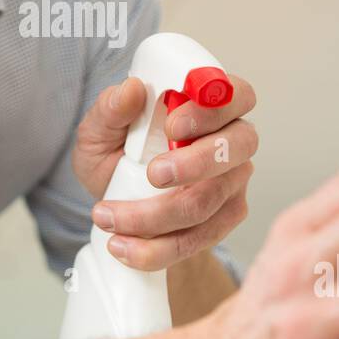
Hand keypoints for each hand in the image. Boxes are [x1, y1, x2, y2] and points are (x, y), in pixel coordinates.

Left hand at [71, 75, 257, 271]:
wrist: (117, 202)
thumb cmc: (114, 153)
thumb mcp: (100, 129)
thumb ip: (111, 108)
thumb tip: (132, 90)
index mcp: (210, 105)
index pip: (236, 94)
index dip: (212, 110)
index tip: (173, 125)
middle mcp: (231, 141)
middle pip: (239, 148)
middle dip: (195, 164)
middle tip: (152, 175)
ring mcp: (231, 183)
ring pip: (210, 202)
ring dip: (155, 216)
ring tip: (108, 217)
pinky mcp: (222, 220)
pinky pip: (199, 239)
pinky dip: (157, 248)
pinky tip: (124, 247)